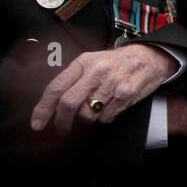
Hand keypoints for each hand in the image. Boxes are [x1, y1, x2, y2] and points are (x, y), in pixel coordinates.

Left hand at [31, 44, 177, 134]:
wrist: (149, 57)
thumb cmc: (115, 63)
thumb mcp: (91, 62)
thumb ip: (72, 80)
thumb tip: (53, 106)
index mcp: (83, 63)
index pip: (56, 87)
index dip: (43, 109)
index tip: (37, 125)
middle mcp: (96, 72)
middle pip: (69, 103)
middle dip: (62, 122)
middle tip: (62, 129)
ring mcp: (112, 84)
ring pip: (88, 115)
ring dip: (87, 119)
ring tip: (94, 110)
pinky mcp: (126, 95)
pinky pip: (106, 118)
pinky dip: (104, 118)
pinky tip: (110, 107)